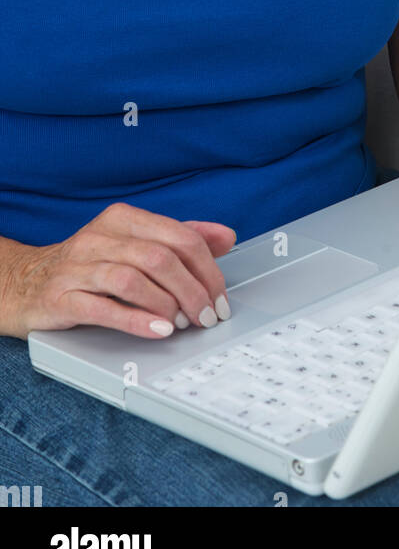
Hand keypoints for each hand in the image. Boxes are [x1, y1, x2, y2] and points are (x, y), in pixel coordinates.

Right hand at [3, 202, 237, 340]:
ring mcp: (78, 266)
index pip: (180, 237)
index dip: (208, 269)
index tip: (220, 296)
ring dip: (167, 304)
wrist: (23, 283)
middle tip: (207, 315)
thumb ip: (179, 239)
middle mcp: (100, 237)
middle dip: (193, 291)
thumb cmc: (87, 266)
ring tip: (183, 323)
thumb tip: (226, 236)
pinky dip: (136, 320)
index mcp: (124, 219)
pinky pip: (103, 308)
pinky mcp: (61, 297)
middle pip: (161, 258)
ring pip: (133, 279)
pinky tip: (158, 329)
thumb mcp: (133, 244)